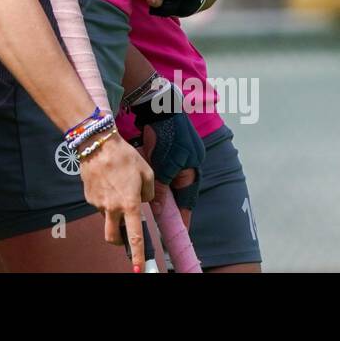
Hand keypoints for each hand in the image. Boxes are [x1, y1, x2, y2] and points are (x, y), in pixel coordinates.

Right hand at [77, 132, 154, 271]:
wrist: (96, 143)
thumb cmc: (124, 156)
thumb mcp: (146, 172)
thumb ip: (150, 192)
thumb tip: (146, 201)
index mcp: (130, 204)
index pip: (135, 236)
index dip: (138, 255)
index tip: (139, 269)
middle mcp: (113, 208)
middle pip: (113, 237)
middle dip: (119, 242)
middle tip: (124, 236)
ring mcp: (98, 204)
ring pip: (106, 218)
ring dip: (113, 213)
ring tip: (116, 191)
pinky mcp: (89, 196)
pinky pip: (99, 204)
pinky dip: (105, 199)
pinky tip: (107, 183)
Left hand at [120, 96, 204, 227]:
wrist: (159, 108)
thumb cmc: (167, 134)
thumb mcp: (165, 163)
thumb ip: (163, 186)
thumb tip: (160, 209)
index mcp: (192, 170)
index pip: (189, 199)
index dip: (184, 216)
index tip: (180, 232)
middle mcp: (187, 167)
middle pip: (179, 194)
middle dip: (170, 207)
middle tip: (161, 223)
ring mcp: (177, 160)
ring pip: (169, 184)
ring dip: (161, 195)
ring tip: (152, 210)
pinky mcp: (166, 153)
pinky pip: (162, 173)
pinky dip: (156, 182)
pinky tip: (147, 190)